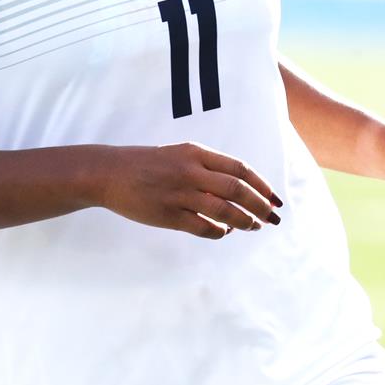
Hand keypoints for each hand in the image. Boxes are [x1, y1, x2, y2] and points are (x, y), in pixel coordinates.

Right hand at [95, 143, 282, 239]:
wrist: (109, 173)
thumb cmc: (147, 164)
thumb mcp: (179, 154)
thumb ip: (207, 167)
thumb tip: (240, 188)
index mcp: (195, 152)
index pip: (240, 169)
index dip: (262, 185)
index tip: (275, 198)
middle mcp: (190, 171)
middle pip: (238, 190)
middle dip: (261, 206)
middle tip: (273, 217)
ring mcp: (179, 194)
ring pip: (225, 211)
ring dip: (246, 221)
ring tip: (256, 226)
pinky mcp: (169, 215)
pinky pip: (204, 227)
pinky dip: (220, 232)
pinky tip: (226, 232)